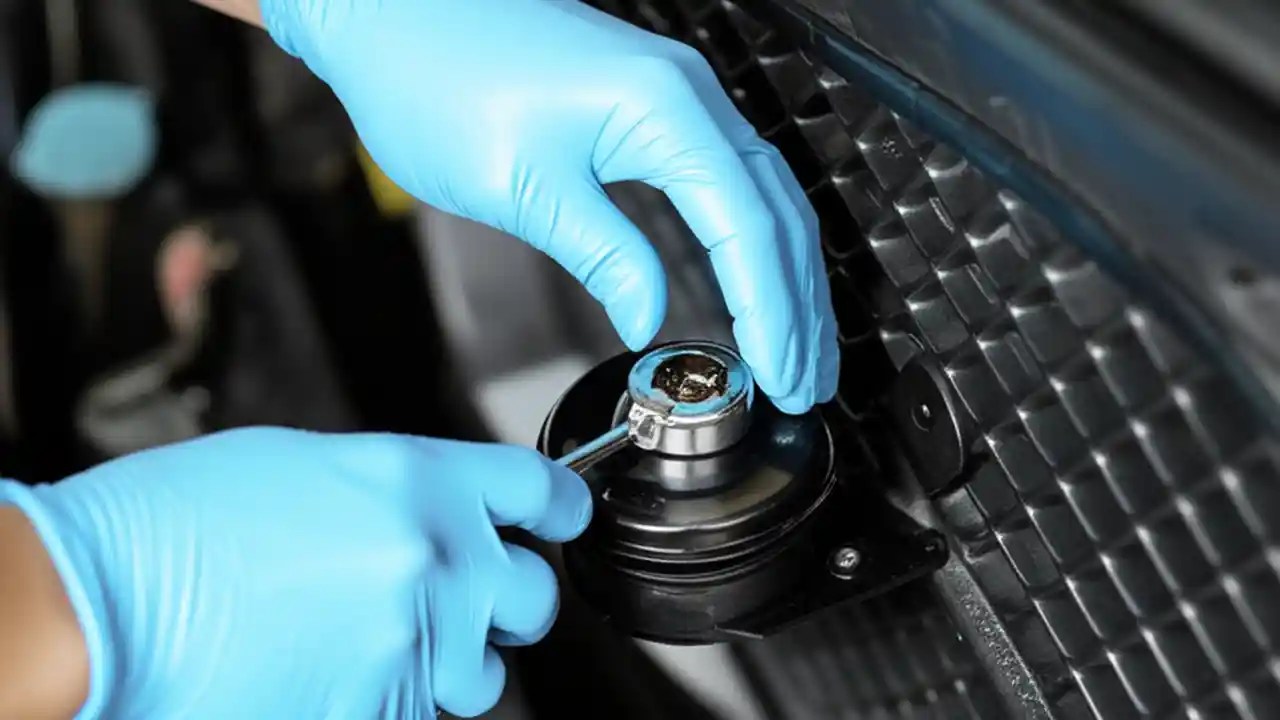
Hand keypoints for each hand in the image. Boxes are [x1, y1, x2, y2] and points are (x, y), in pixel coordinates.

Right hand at [0, 427, 591, 717]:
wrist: (104, 602)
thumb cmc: (184, 523)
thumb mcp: (307, 468)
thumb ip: (398, 492)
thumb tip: (440, 514)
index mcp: (418, 481)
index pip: (540, 489)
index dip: (561, 505)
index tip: (563, 515)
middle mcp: (433, 560)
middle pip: (532, 595)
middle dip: (505, 600)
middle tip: (458, 598)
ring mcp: (412, 645)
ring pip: (480, 673)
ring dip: (445, 662)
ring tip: (369, 643)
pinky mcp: (378, 711)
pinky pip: (419, 713)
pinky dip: (389, 698)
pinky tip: (331, 673)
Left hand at [261, 0, 838, 413]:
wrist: (388, 12)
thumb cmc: (437, 79)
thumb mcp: (522, 185)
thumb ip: (602, 253)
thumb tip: (647, 317)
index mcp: (665, 110)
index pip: (747, 227)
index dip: (772, 311)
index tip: (782, 376)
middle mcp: (686, 94)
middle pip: (775, 211)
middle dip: (798, 303)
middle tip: (807, 382)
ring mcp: (672, 95)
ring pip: (759, 194)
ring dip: (783, 275)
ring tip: (796, 348)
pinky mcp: (647, 106)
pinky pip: (723, 177)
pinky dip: (747, 239)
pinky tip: (749, 281)